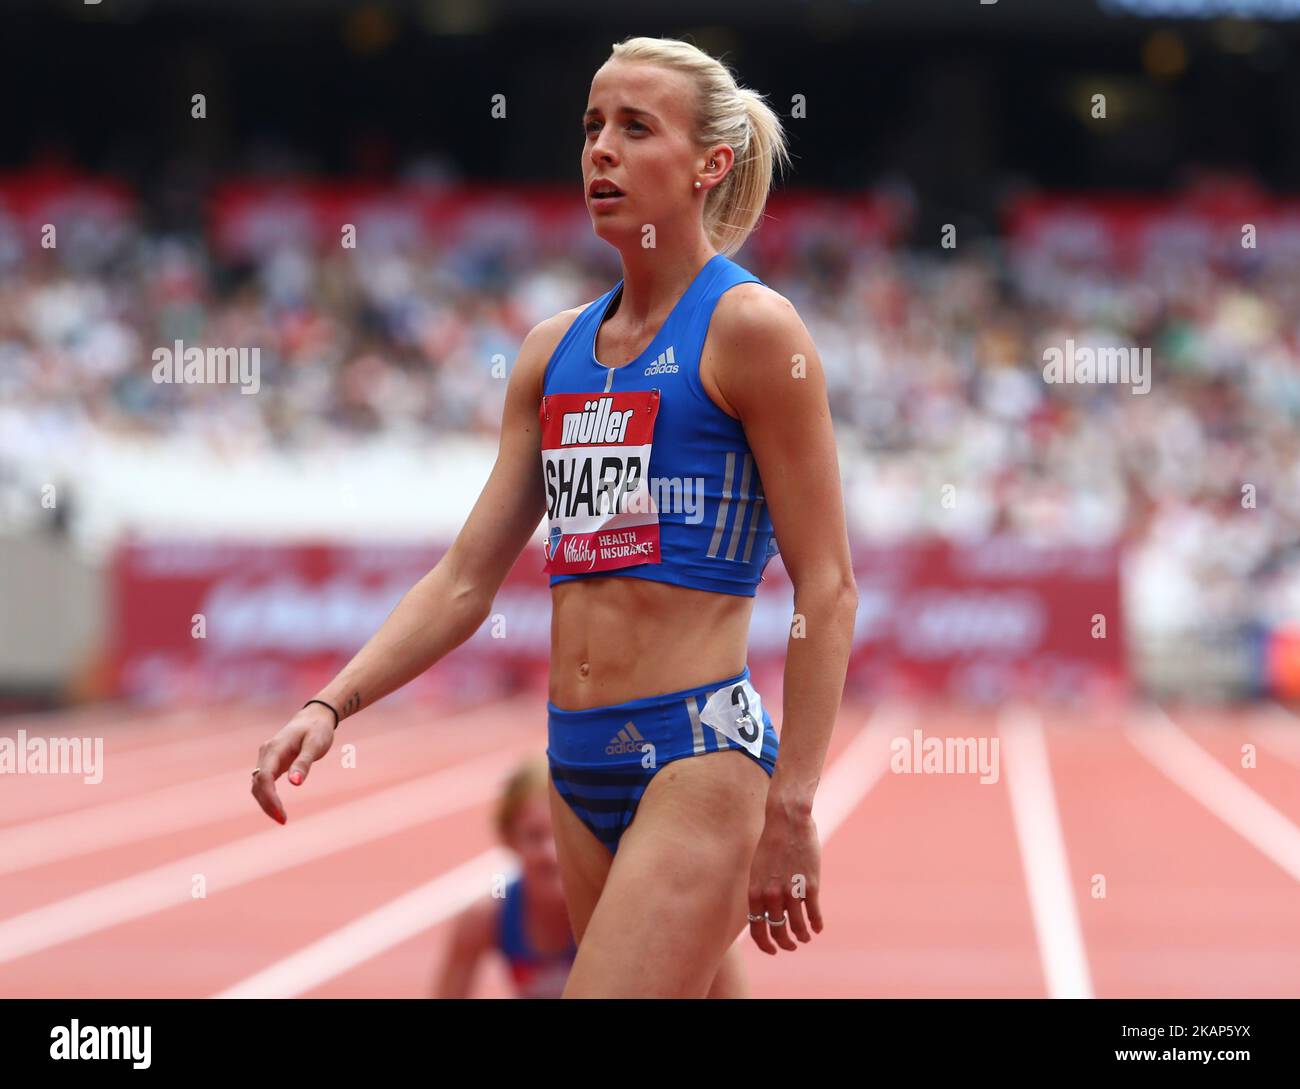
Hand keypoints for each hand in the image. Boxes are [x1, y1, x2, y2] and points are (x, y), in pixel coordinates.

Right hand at [250, 704, 336, 823]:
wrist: (314, 717)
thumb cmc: (317, 730)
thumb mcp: (315, 744)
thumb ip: (304, 763)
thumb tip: (295, 783)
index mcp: (275, 748)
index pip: (264, 777)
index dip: (269, 798)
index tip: (281, 814)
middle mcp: (266, 753)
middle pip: (258, 784)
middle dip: (267, 804)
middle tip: (283, 820)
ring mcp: (267, 758)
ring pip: (258, 785)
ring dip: (266, 802)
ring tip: (282, 818)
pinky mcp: (271, 763)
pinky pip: (264, 783)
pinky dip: (268, 796)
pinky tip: (278, 808)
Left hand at [746, 801, 821, 954]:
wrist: (788, 821)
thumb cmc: (772, 843)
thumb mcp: (758, 870)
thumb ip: (761, 891)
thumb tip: (766, 912)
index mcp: (755, 892)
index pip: (758, 930)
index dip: (766, 945)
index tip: (773, 949)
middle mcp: (771, 896)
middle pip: (778, 933)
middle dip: (785, 944)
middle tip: (791, 945)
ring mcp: (791, 892)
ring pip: (797, 927)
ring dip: (802, 936)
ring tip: (806, 937)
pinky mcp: (811, 886)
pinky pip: (814, 914)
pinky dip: (816, 924)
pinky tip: (818, 928)